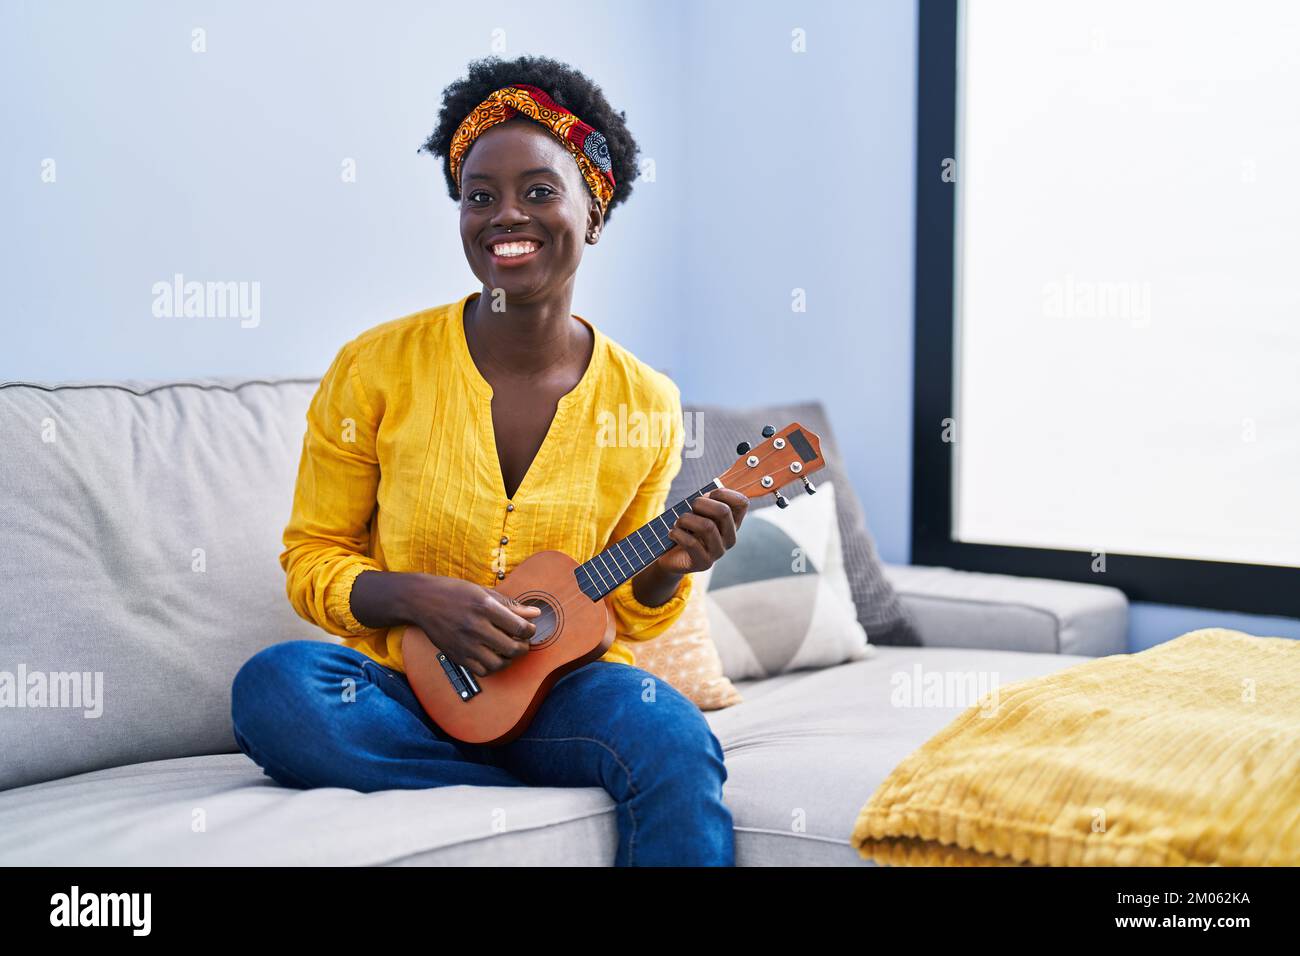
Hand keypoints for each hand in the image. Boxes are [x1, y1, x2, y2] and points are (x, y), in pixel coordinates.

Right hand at [397, 574, 540, 676]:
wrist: (422, 601)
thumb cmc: (454, 592)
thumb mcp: (484, 592)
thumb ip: (510, 605)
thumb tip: (534, 614)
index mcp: (485, 607)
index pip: (519, 627)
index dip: (530, 631)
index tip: (529, 629)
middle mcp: (476, 627)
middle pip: (512, 648)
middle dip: (524, 647)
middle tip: (523, 642)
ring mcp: (465, 644)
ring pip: (499, 663)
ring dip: (509, 659)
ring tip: (509, 650)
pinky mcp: (457, 656)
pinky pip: (482, 671)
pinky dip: (492, 667)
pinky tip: (493, 656)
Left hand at [654, 488, 748, 574]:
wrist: (672, 556)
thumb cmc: (686, 528)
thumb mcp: (696, 511)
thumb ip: (705, 501)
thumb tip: (707, 494)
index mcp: (732, 523)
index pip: (742, 503)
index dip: (724, 493)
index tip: (708, 494)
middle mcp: (730, 538)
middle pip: (723, 512)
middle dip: (701, 503)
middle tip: (689, 507)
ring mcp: (718, 552)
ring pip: (707, 527)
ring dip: (686, 519)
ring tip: (678, 522)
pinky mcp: (704, 563)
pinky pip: (691, 543)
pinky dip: (677, 533)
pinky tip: (672, 533)